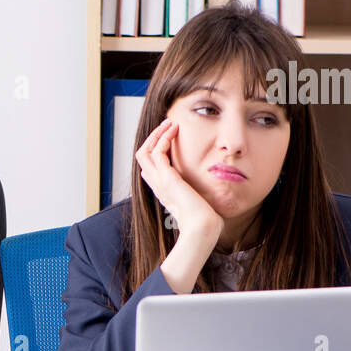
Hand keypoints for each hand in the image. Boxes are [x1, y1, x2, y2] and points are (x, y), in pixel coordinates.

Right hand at [134, 119, 221, 239]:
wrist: (202, 227)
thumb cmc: (205, 218)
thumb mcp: (199, 201)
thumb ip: (198, 192)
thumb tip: (207, 188)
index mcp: (163, 190)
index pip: (149, 166)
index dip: (155, 149)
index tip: (170, 137)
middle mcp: (158, 184)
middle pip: (143, 156)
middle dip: (153, 138)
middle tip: (167, 125)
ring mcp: (160, 181)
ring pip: (144, 151)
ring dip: (156, 133)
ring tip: (169, 123)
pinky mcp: (166, 177)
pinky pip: (156, 152)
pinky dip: (162, 137)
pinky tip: (174, 130)